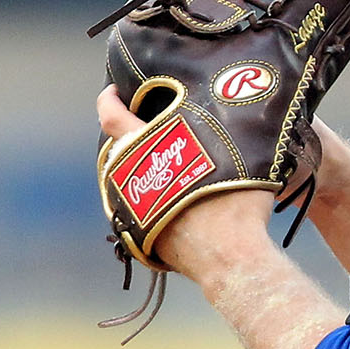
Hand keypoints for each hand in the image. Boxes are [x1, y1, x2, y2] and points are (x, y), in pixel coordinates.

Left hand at [95, 85, 273, 274]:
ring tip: (164, 161)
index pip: (112, 115)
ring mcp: (128, 209)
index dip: (109, 99)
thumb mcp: (238, 150)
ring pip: (124, 178)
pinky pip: (136, 205)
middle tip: (148, 125)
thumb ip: (227, 126)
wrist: (228, 258)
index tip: (113, 90)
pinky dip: (148, 194)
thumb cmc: (234, 201)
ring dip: (138, 167)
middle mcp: (126, 178)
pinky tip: (172, 195)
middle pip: (116, 148)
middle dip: (128, 134)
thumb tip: (240, 102)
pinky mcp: (138, 236)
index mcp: (143, 149)